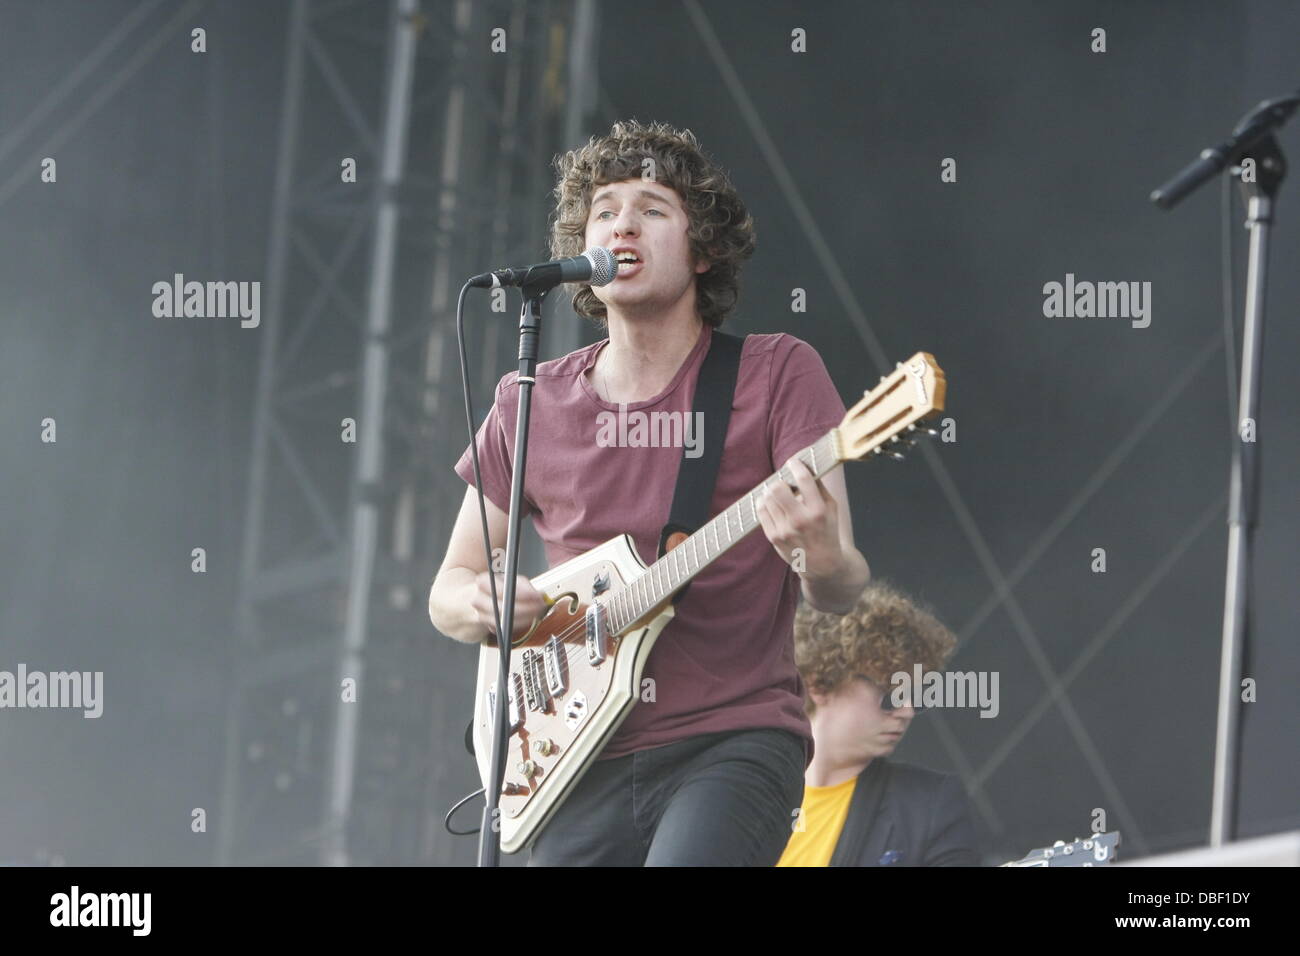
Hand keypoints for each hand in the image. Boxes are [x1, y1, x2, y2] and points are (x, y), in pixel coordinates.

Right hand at [472, 571, 546, 643]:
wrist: (462, 600)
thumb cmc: (489, 588)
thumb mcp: (504, 579)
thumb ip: (521, 585)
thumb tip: (539, 595)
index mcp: (483, 582)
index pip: (505, 590)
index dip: (524, 595)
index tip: (537, 597)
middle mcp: (478, 599)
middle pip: (505, 608)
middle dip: (527, 609)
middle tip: (541, 607)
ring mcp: (479, 615)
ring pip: (505, 621)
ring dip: (524, 619)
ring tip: (535, 614)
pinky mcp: (484, 627)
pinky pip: (504, 628)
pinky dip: (516, 625)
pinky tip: (522, 619)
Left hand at [756, 457, 842, 578]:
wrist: (823, 564)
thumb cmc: (828, 530)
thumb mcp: (832, 508)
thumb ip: (820, 487)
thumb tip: (806, 465)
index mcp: (818, 511)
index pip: (804, 480)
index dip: (796, 466)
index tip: (793, 462)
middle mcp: (801, 521)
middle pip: (778, 489)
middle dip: (779, 481)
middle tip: (783, 483)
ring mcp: (785, 530)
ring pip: (767, 498)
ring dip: (771, 492)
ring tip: (778, 494)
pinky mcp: (774, 537)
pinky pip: (761, 511)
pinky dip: (764, 502)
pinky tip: (771, 503)